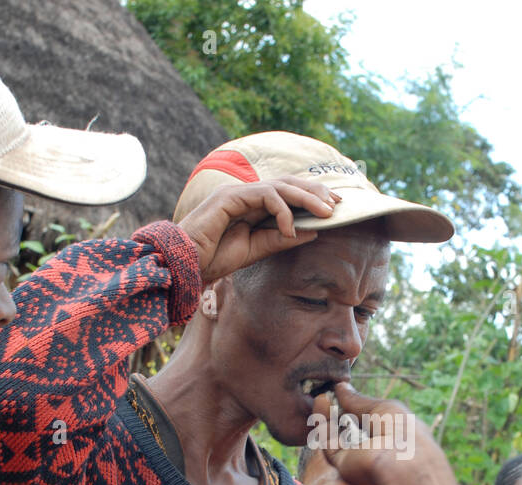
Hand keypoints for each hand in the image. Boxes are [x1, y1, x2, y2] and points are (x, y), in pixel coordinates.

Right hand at [176, 177, 338, 282]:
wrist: (184, 264)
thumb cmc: (213, 258)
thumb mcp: (256, 250)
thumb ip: (281, 239)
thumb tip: (313, 232)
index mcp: (252, 206)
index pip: (287, 194)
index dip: (311, 198)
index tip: (334, 209)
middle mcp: (245, 195)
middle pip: (287, 183)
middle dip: (315, 191)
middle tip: (337, 205)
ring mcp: (237, 193)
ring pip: (280, 186)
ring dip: (306, 198)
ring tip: (325, 213)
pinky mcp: (229, 197)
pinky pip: (264, 195)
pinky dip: (282, 210)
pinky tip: (290, 227)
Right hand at [311, 382, 442, 484]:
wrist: (400, 459)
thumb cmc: (402, 431)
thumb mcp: (382, 407)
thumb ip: (358, 400)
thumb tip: (341, 387)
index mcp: (387, 435)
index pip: (364, 420)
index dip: (351, 406)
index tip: (338, 390)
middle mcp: (371, 448)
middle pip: (346, 428)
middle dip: (335, 410)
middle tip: (326, 394)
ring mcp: (356, 457)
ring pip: (334, 434)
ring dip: (327, 415)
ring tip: (322, 397)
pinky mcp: (343, 463)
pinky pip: (328, 442)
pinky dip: (323, 423)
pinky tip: (322, 403)